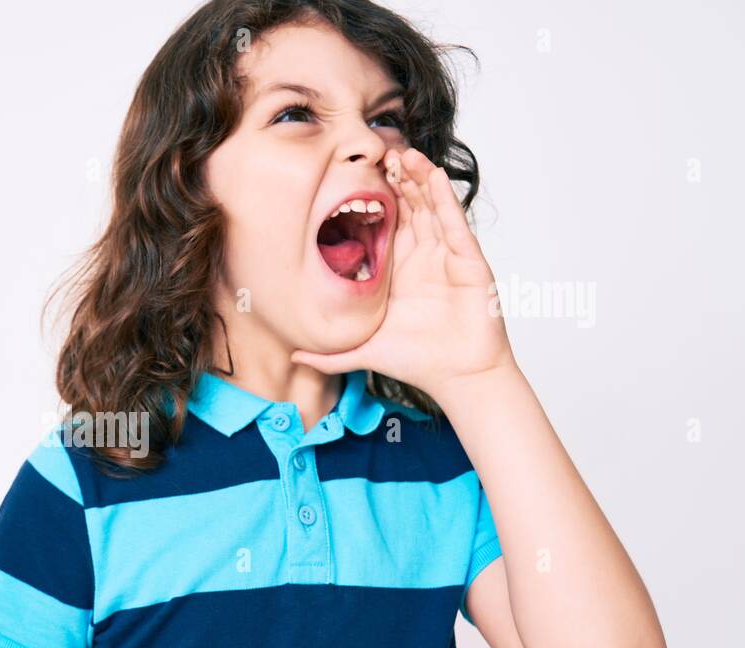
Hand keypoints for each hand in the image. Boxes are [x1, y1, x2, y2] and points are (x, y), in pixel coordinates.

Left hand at [291, 147, 515, 400]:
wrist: (459, 379)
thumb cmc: (419, 363)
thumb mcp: (363, 351)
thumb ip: (328, 355)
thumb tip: (292, 358)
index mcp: (399, 271)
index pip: (385, 225)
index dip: (373, 201)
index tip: (354, 177)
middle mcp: (424, 258)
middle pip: (410, 207)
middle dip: (396, 179)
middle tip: (379, 152)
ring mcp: (447, 256)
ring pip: (431, 207)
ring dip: (419, 179)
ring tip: (404, 153)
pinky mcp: (469, 261)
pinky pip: (454, 222)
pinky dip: (444, 198)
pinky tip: (433, 176)